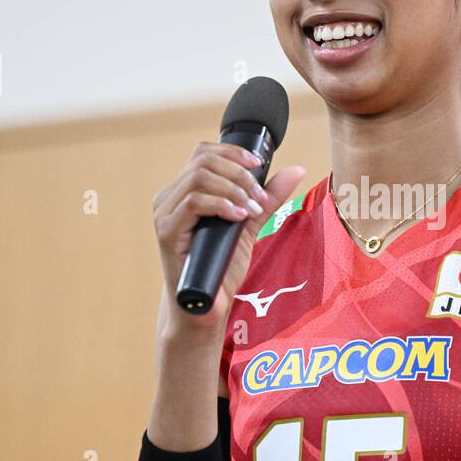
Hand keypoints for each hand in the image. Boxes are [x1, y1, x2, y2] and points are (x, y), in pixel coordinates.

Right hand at [152, 141, 306, 336]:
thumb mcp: (249, 225)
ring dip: (234, 190)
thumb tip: (295, 169)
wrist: (206, 308)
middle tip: (259, 198)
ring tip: (252, 211)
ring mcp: (165, 214)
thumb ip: (267, 198)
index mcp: (184, 192)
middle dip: (239, 174)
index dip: (233, 152)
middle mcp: (170, 198)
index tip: (258, 166)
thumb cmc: (221, 268)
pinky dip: (222, 205)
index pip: (203, 153)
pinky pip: (193, 203)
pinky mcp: (167, 232)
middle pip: (202, 160)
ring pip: (198, 178)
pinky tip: (239, 217)